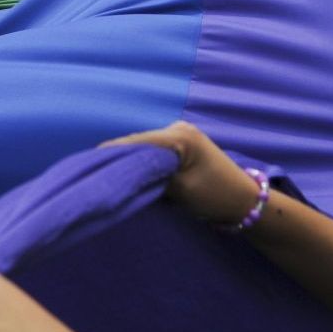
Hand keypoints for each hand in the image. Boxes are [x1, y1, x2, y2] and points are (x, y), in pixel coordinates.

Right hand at [101, 121, 258, 223]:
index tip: (87, 165)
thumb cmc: (216, 196)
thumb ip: (151, 176)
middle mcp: (178, 129)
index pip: (136, 142)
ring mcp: (180, 136)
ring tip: (109, 176)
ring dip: (130, 163)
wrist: (245, 203)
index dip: (111, 153)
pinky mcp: (181, 147)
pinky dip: (143, 165)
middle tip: (95, 174)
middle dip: (119, 159)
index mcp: (179, 135)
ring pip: (144, 149)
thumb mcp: (180, 189)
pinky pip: (154, 154)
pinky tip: (131, 176)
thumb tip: (123, 173)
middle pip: (138, 143)